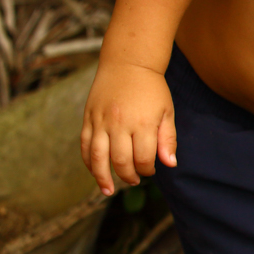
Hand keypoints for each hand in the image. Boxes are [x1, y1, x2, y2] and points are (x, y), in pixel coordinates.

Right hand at [80, 60, 177, 195]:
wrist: (128, 63)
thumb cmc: (152, 89)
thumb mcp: (167, 112)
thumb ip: (167, 139)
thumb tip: (169, 164)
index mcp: (143, 123)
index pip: (144, 158)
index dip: (148, 169)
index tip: (150, 169)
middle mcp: (120, 124)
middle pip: (121, 161)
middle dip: (128, 175)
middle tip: (134, 180)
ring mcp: (101, 121)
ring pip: (98, 156)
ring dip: (102, 177)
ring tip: (108, 190)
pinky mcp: (88, 118)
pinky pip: (85, 145)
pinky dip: (88, 161)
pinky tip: (95, 171)